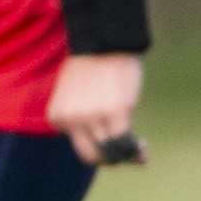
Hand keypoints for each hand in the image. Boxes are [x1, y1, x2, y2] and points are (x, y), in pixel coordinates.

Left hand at [46, 52, 144, 166]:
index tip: (110, 141)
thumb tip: (108, 145)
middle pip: (91, 156)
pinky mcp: (115, 112)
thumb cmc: (89, 66)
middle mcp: (72, 119)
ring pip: (112, 152)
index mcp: (57, 115)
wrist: (102, 41)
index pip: (77, 145)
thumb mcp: (73, 95)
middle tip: (126, 154)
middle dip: (110, 159)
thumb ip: (81, 118)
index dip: (97, 146)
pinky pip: (126, 142)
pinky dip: (136, 149)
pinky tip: (143, 144)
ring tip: (140, 149)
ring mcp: (93, 117)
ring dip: (128, 156)